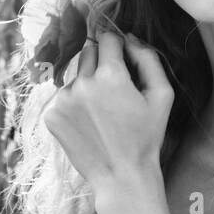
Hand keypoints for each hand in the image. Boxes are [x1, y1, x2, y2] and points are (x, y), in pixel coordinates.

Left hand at [40, 30, 173, 194]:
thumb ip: (148, 59)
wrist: (121, 176)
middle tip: (114, 90)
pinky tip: (88, 122)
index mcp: (110, 75)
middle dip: (102, 64)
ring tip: (102, 111)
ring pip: (75, 75)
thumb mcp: (162, 95)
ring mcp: (63, 100)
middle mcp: (82, 83)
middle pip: (88, 53)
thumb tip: (129, 38)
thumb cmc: (146, 136)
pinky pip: (63, 96)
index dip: (118, 47)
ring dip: (87, 84)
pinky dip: (74, 103)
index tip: (123, 61)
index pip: (107, 39)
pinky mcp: (51, 115)